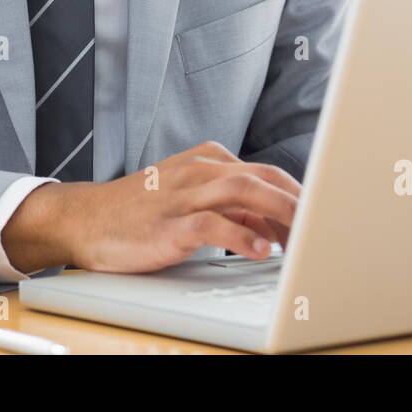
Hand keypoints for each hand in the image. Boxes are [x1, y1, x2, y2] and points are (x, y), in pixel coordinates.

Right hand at [1, 141, 300, 273]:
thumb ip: (231, 208)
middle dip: (299, 200)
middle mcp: (198, 171)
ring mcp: (182, 195)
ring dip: (280, 211)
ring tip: (307, 234)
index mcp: (207, 161)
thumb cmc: (140, 212)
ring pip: (243, 192)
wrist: (84, 220)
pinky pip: (211, 225)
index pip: (265, 172)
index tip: (323, 217)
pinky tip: (262, 250)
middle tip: (327, 224)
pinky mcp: (168, 223)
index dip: (298, 194)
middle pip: (261, 177)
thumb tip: (275, 225)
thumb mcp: (189, 200)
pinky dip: (241, 236)